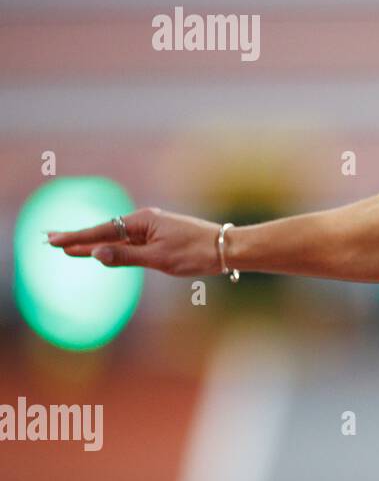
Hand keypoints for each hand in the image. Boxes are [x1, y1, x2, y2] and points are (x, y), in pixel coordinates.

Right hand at [45, 207, 224, 276]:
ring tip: (67, 246)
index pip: (102, 231)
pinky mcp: (160, 238)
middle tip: (50, 240)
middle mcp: (145, 221)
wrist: (226, 248)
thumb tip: (97, 253)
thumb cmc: (196, 253)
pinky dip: (112, 248)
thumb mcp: (159, 259)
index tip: (55, 241)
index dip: (77, 238)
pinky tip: (99, 251)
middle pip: (105, 231)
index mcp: (143, 221)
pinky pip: (129, 243)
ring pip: (116, 238)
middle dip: (78, 237)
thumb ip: (126, 256)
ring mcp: (152, 229)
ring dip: (92, 243)